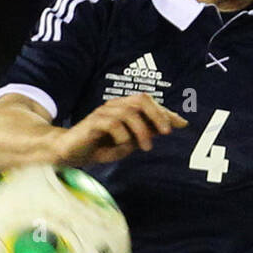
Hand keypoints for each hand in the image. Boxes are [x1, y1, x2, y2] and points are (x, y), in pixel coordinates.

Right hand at [54, 93, 186, 165]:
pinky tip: (124, 145)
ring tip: (146, 147)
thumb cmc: (99, 147)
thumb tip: (165, 128)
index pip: (148, 103)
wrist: (70, 152)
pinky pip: (113, 123)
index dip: (166, 112)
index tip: (182, 124)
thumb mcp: (127, 143)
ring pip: (129, 112)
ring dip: (142, 130)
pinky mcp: (92, 123)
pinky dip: (123, 135)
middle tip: (166, 133)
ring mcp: (103, 113)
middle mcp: (114, 106)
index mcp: (124, 108)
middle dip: (157, 115)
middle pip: (141, 100)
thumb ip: (144, 134)